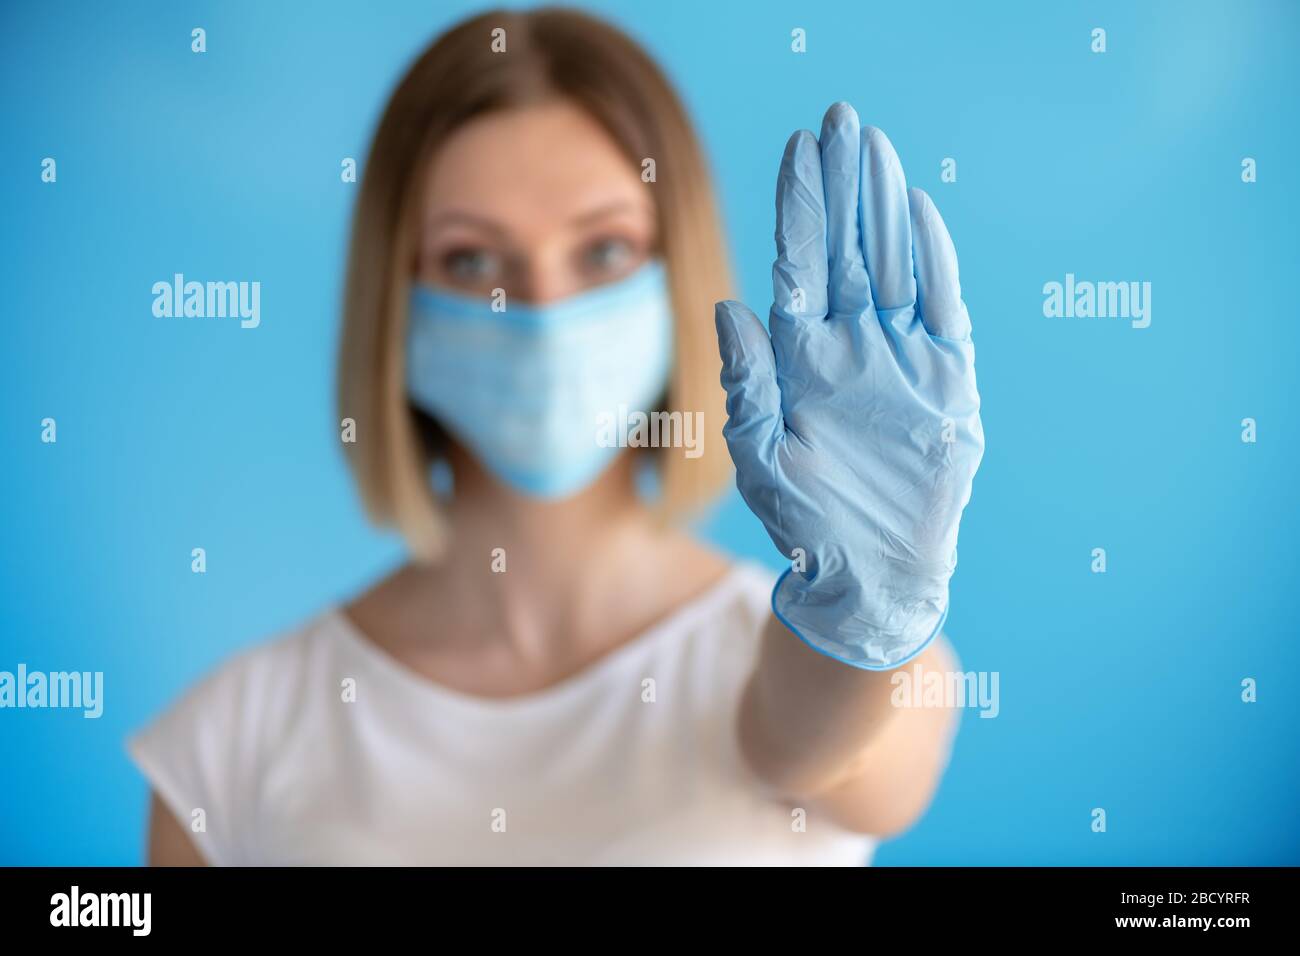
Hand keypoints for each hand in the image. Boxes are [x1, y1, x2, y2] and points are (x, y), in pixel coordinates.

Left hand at [714, 102, 983, 669]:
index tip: (798, 148)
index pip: (801, 266)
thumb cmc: (805, 521)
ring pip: (895, 264)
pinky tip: (918, 212)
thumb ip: (747, 383)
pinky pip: (942, 310)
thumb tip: (728, 308)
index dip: (800, 208)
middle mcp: (851, 346)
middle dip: (844, 185)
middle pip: (849, 249)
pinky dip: (933, 263)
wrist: (868, 574)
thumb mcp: (761, 454)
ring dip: (885, 207)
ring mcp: (900, 359)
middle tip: (842, 118)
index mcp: (802, 358)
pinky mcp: (945, 382)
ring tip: (875, 147)